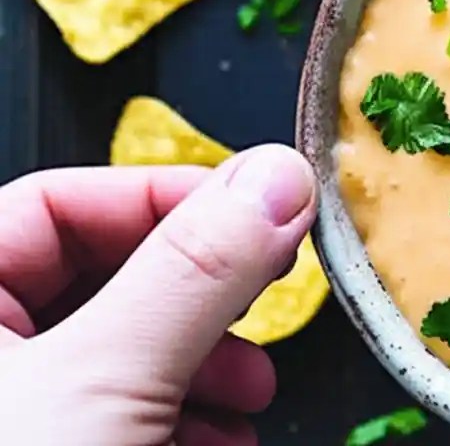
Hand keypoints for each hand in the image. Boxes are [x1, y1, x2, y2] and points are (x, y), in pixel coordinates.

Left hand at [0, 144, 315, 445]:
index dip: (165, 200)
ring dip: (212, 368)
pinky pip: (132, 414)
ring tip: (247, 394)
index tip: (256, 214)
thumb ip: (195, 273)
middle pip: (111, 279)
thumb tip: (275, 180)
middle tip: (258, 303)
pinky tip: (221, 439)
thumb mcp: (105, 380)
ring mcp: (23, 414)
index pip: (59, 202)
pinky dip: (194, 420)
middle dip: (203, 301)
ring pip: (134, 352)